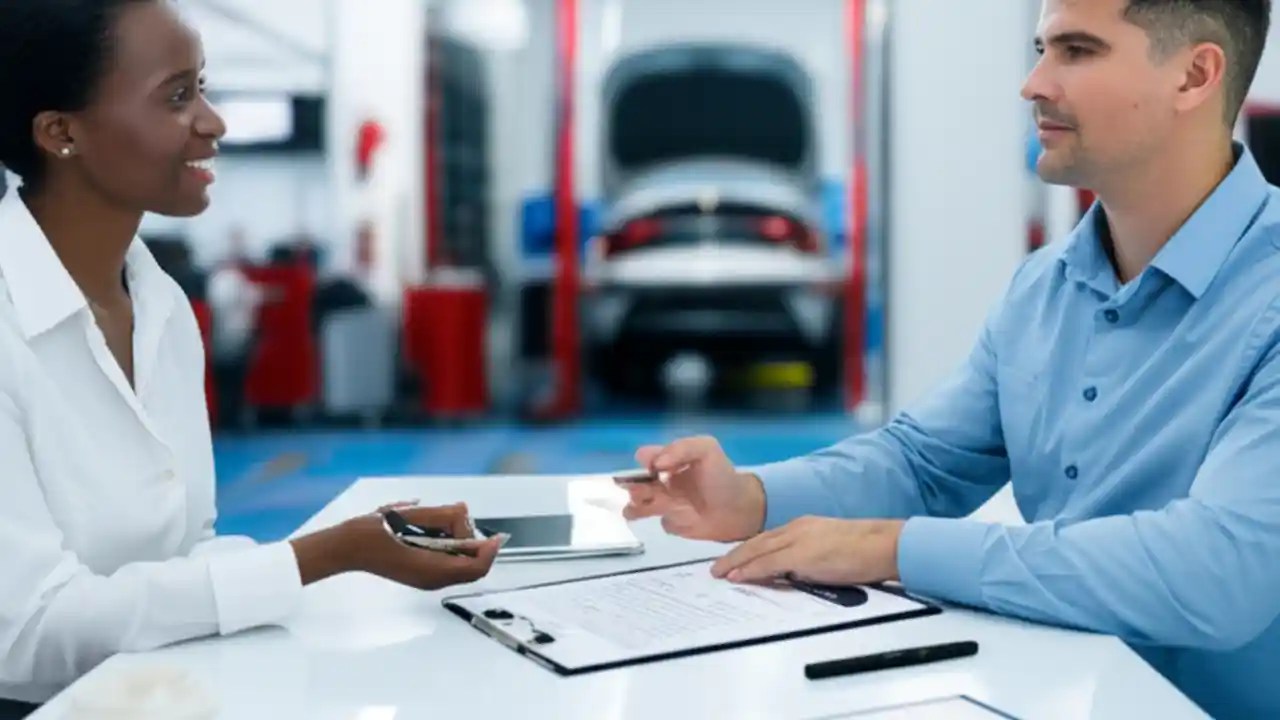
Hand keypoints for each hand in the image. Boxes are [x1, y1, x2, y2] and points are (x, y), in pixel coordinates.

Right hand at [293, 502, 499, 589]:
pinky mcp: (420, 574)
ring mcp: (426, 579)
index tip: (495, 535)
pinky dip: (450, 547)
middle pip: (471, 568)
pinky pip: (447, 563)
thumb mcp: (410, 516)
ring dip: (462, 544)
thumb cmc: (372, 533)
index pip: (475, 567)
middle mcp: (432, 579)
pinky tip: (436, 531)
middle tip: (465, 523)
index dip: (489, 551)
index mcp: (431, 569)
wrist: (346, 547)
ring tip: (445, 523)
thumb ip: (442, 515)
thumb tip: (463, 512)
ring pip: (460, 566)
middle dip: (475, 545)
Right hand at [619, 436, 765, 541]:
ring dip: (634, 506)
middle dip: (633, 486)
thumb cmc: (723, 476)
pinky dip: (666, 520)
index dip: (644, 461)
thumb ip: (681, 448)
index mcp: (670, 460)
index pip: (645, 457)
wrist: (742, 508)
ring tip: (637, 510)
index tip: (654, 468)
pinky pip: (662, 523)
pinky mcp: (675, 523)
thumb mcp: (707, 449)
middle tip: (641, 491)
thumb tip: (657, 463)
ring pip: (639, 505)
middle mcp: (664, 481)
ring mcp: (668, 503)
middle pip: (636, 482)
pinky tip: (679, 519)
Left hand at [710, 517, 903, 586]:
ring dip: (736, 562)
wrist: (885, 544)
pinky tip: (738, 576)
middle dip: (734, 555)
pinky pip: (770, 562)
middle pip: (756, 542)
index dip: (747, 549)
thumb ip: (809, 559)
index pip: (768, 538)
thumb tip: (794, 574)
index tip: (733, 559)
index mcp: (804, 526)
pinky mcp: (804, 554)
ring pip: (758, 550)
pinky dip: (751, 569)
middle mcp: (797, 528)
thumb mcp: (829, 551)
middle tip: (716, 568)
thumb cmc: (865, 550)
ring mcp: (800, 539)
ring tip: (719, 573)